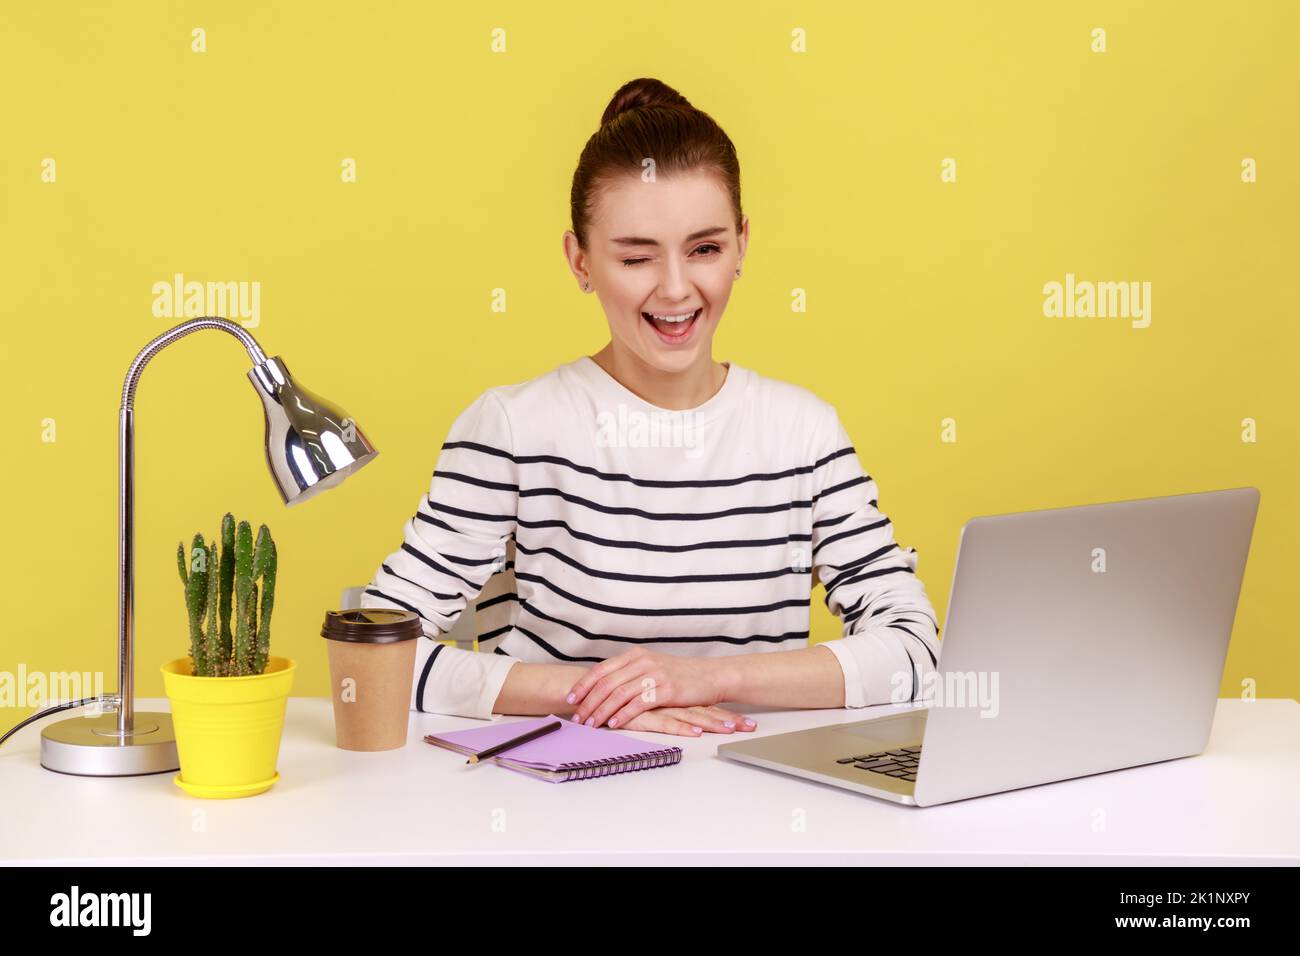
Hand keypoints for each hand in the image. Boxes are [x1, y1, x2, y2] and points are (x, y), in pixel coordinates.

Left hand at [565, 649, 744, 729]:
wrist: (711, 676)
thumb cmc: (681, 675)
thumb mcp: (653, 667)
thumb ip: (631, 673)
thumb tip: (605, 687)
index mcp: (636, 655)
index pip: (602, 669)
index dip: (583, 684)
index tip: (570, 697)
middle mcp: (642, 661)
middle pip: (606, 683)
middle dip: (588, 701)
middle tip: (576, 717)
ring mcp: (654, 674)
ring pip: (618, 694)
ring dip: (601, 711)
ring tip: (591, 724)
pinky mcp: (665, 689)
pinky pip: (637, 704)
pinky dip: (622, 715)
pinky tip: (613, 724)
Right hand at [620, 705, 757, 736]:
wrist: (587, 692)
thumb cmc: (613, 699)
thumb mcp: (642, 702)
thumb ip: (659, 706)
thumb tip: (679, 715)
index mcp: (669, 694)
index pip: (702, 702)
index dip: (724, 711)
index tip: (746, 721)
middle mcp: (666, 697)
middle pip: (702, 708)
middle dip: (727, 718)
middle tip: (751, 726)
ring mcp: (656, 705)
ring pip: (689, 715)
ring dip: (711, 723)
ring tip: (732, 730)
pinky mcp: (642, 715)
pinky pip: (665, 722)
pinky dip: (682, 728)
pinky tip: (695, 733)